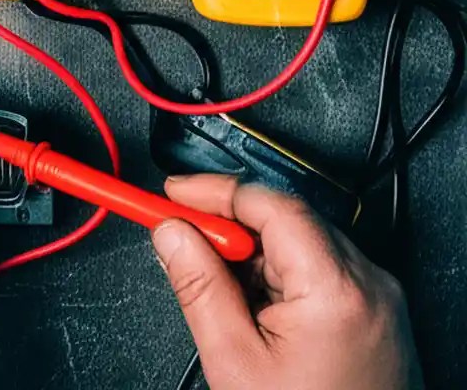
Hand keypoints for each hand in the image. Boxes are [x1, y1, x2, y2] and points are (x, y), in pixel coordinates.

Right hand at [154, 175, 422, 389]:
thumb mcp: (233, 359)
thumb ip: (198, 286)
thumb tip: (171, 235)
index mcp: (336, 288)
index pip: (270, 205)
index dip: (214, 192)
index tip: (172, 195)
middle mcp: (369, 284)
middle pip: (287, 222)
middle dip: (228, 226)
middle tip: (179, 239)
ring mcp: (379, 300)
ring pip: (301, 245)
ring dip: (252, 255)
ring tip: (220, 299)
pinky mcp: (377, 316)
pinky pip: (321, 272)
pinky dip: (279, 278)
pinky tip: (253, 312)